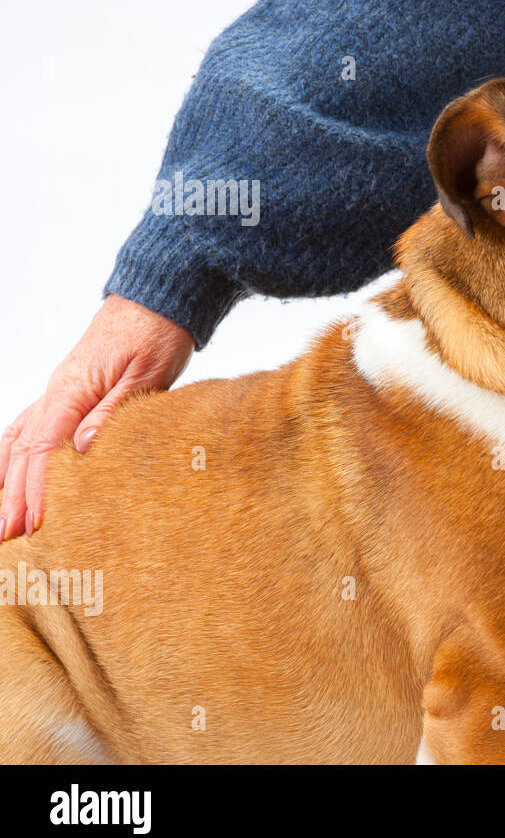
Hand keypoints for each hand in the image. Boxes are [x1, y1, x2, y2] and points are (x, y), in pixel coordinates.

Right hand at [0, 295, 193, 539]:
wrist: (154, 301)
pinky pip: (28, 429)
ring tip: (2, 521)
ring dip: (7, 481)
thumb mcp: (146, 373)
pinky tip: (7, 478)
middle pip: (23, 450)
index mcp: (71, 390)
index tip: (32, 523)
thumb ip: (114, 411)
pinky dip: (13, 456)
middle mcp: (55, 392)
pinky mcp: (67, 394)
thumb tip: (84, 447)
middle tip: (6, 536)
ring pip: (18, 441)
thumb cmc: (155, 334)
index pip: (45, 448)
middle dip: (12, 495)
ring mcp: (57, 392)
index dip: (36, 489)